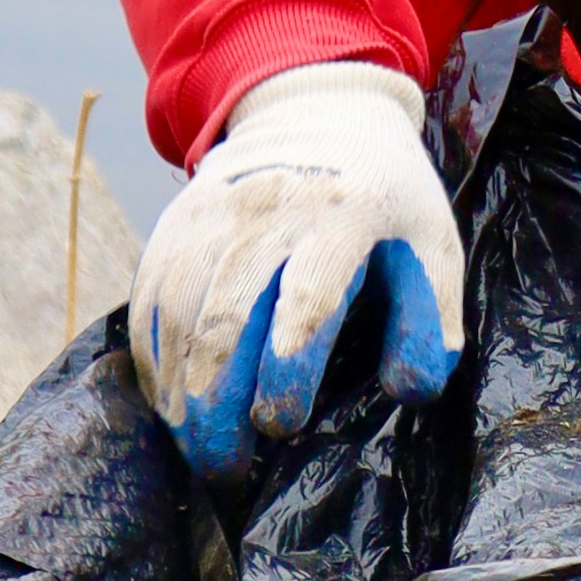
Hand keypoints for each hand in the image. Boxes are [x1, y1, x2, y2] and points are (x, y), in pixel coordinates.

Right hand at [130, 62, 463, 481]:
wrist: (317, 112)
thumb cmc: (384, 197)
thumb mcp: (431, 243)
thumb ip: (429, 319)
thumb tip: (412, 391)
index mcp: (343, 215)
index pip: (306, 296)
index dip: (287, 364)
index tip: (279, 424)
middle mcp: (268, 210)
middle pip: (226, 314)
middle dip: (219, 401)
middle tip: (228, 468)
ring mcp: (212, 214)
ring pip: (177, 313)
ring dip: (181, 392)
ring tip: (199, 453)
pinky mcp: (175, 224)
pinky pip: (149, 301)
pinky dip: (153, 360)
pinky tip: (171, 408)